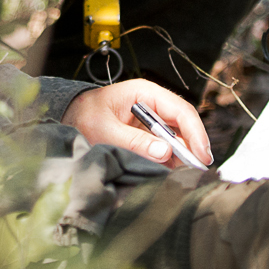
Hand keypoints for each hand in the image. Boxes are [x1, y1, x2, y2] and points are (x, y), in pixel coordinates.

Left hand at [64, 79, 212, 167]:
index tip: (201, 154)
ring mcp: (150, 120)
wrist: (67, 117)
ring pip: (176, 138)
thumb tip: (164, 152)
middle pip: (182, 125)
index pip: (179, 110)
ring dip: (181, 156)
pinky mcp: (146, 135)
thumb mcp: (104, 129)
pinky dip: (169, 161)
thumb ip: (133, 141)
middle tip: (197, 170)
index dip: (194, 132)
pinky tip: (169, 173)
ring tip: (183, 175)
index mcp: (144, 93)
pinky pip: (164, 148)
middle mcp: (152, 104)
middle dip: (192, 147)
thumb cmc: (83, 116)